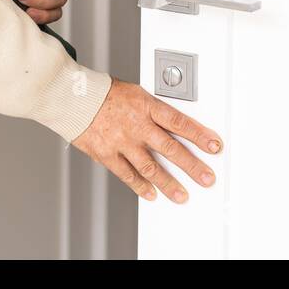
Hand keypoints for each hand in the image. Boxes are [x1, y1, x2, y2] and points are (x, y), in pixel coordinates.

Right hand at [72, 79, 221, 202]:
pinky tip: (151, 194)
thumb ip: (154, 111)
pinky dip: (140, 186)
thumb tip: (174, 125)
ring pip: (150, 167)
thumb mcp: (136, 93)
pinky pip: (127, 174)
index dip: (199, 135)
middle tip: (206, 178)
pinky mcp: (107, 154)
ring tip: (182, 195)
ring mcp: (122, 142)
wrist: (74, 97)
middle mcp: (137, 125)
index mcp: (146, 106)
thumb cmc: (105, 93)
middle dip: (192, 165)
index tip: (214, 146)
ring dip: (168, 183)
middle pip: (170, 148)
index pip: (179, 122)